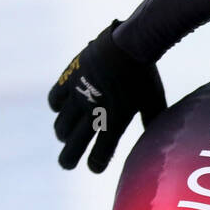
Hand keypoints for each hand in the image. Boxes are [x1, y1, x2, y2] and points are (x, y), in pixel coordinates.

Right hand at [47, 20, 166, 172]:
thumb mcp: (153, 101)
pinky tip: (62, 108)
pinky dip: (56, 107)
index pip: (100, 153)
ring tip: (65, 136)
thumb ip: (151, 122)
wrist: (130, 43)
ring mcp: (78, 95)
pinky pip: (54, 100)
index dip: (96, 164)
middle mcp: (93, 112)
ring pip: (61, 125)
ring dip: (63, 134)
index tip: (94, 167)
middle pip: (73, 146)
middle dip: (69, 158)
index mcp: (115, 121)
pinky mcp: (69, 79)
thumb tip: (155, 140)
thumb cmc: (145, 74)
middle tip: (67, 164)